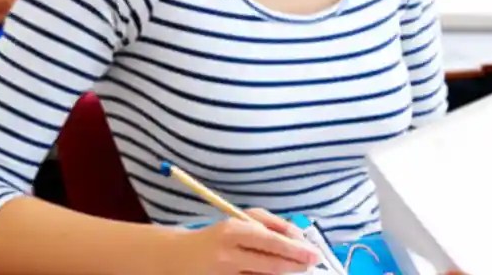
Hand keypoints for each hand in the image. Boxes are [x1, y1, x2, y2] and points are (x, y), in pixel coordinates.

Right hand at [164, 211, 319, 274]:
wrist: (177, 257)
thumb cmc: (217, 236)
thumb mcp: (240, 221)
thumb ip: (270, 224)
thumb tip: (299, 238)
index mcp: (233, 230)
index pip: (271, 241)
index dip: (296, 249)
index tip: (314, 253)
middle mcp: (227, 253)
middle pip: (271, 264)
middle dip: (296, 265)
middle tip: (312, 263)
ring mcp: (224, 274)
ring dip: (284, 273)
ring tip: (297, 269)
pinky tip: (276, 274)